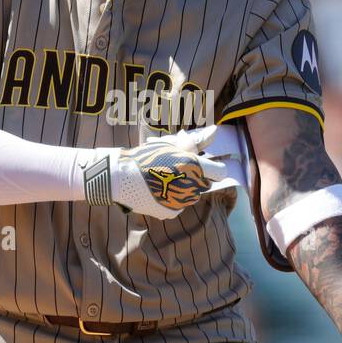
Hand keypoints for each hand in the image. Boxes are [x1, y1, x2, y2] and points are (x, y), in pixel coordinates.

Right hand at [83, 125, 227, 219]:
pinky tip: (158, 192)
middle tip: (174, 169)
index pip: (220, 172)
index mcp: (194, 167)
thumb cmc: (146, 156)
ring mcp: (181, 202)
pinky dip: (171, 201)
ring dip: (183, 189)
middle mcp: (191, 186)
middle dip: (194, 177)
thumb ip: (195, 141)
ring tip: (163, 180)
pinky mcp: (170, 213)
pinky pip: (178, 207)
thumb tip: (215, 130)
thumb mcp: (170, 144)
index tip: (200, 164)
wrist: (121, 176)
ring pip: (190, 196)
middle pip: (203, 184)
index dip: (211, 167)